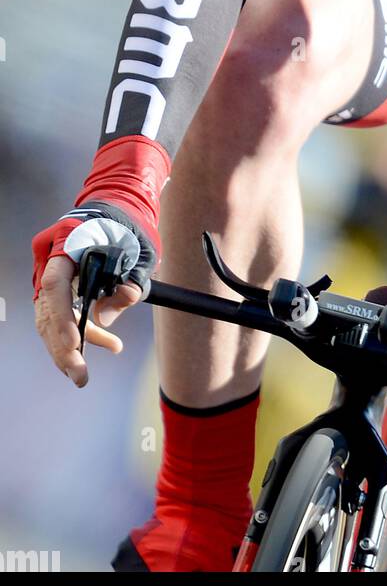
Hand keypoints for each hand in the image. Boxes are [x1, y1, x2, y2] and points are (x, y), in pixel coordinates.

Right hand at [32, 196, 158, 385]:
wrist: (119, 209)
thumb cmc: (129, 226)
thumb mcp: (140, 250)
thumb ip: (130, 281)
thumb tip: (106, 319)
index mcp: (67, 242)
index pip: (54, 284)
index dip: (61, 317)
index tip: (74, 345)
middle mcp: (50, 259)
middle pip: (47, 309)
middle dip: (63, 347)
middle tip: (80, 376)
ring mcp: (51, 273)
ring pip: (49, 318)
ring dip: (66, 348)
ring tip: (81, 375)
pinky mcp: (59, 286)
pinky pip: (59, 315)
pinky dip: (74, 334)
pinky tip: (93, 349)